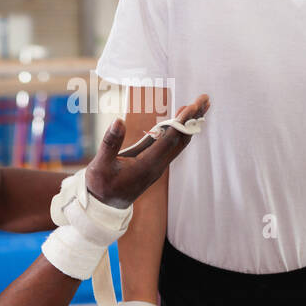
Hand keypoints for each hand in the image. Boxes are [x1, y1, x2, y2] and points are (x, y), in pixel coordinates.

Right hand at [84, 94, 209, 207]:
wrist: (103, 206)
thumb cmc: (100, 186)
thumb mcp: (100, 165)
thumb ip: (110, 143)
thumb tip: (118, 120)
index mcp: (147, 166)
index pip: (169, 140)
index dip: (181, 122)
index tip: (192, 106)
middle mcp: (157, 166)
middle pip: (181, 140)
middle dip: (194, 119)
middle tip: (204, 99)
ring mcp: (157, 166)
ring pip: (179, 143)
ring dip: (189, 124)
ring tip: (200, 105)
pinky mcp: (154, 165)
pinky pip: (171, 146)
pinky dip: (179, 130)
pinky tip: (181, 119)